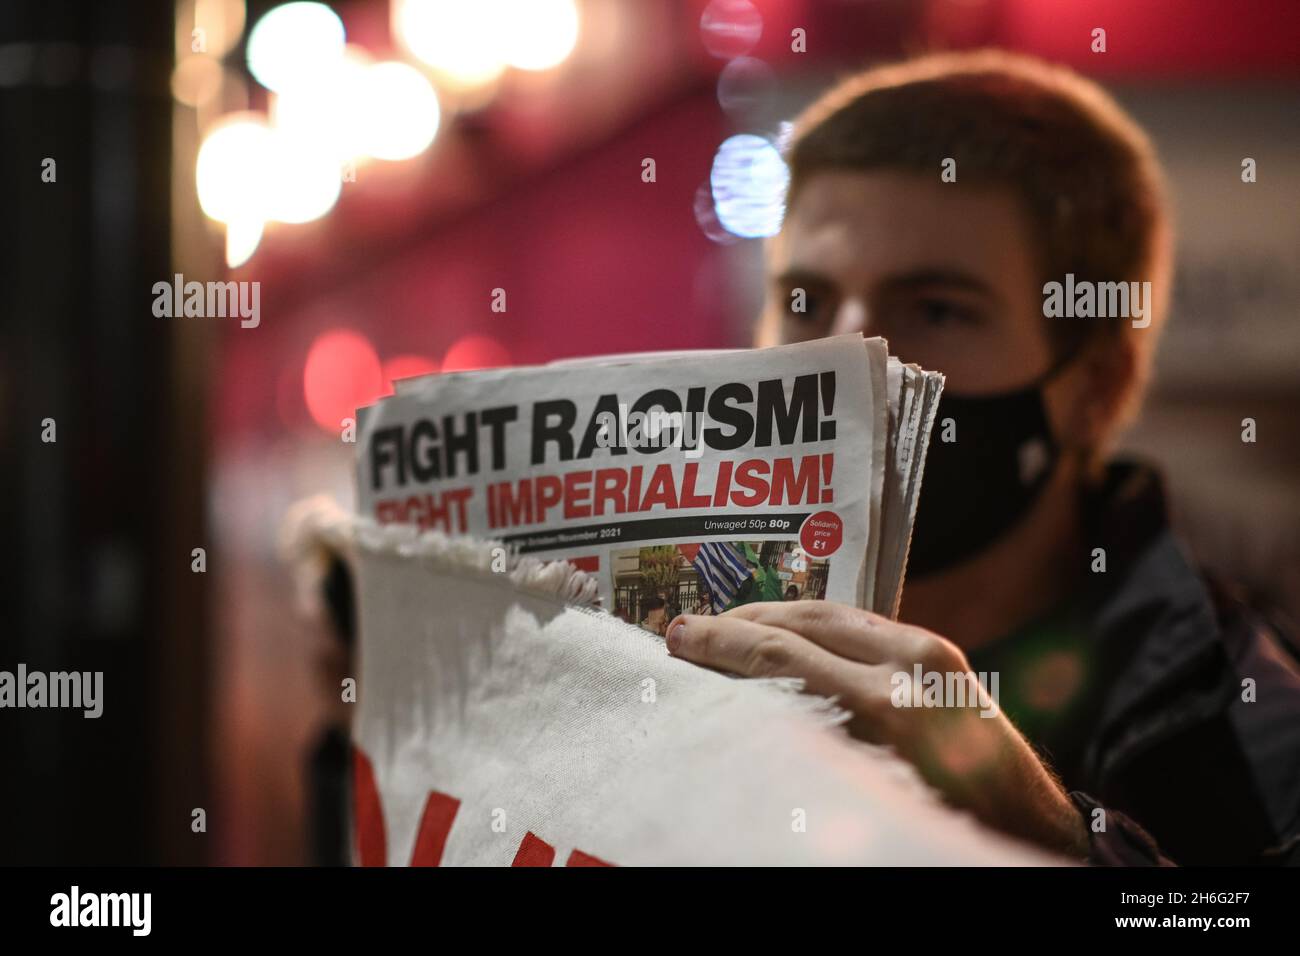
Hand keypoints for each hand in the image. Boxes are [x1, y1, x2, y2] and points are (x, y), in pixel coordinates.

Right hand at [665, 601, 1088, 857]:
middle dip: (736, 622)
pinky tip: (784, 634)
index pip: (781, 655)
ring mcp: (928, 650)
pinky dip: (812, 622)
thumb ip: (806, 739)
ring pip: (830, 612)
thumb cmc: (942, 819)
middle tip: (687, 629)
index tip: (677, 639)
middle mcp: (907, 665)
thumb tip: (737, 701)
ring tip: (725, 628)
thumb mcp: (864, 789)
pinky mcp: (938, 650)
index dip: (721, 643)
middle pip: (800, 622)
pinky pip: (860, 622)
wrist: (1028, 825)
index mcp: (885, 708)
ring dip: (771, 615)